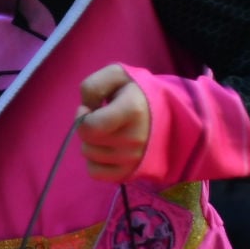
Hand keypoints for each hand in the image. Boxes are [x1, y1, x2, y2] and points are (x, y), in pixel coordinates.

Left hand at [76, 64, 149, 181]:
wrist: (167, 112)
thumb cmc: (136, 91)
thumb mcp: (116, 75)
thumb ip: (93, 85)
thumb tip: (85, 110)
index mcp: (133, 111)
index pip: (91, 126)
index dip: (82, 116)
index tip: (88, 108)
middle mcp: (135, 138)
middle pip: (88, 141)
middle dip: (87, 127)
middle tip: (100, 119)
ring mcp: (135, 158)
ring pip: (90, 156)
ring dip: (91, 143)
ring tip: (107, 131)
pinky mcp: (132, 172)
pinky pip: (97, 173)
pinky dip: (95, 161)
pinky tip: (105, 148)